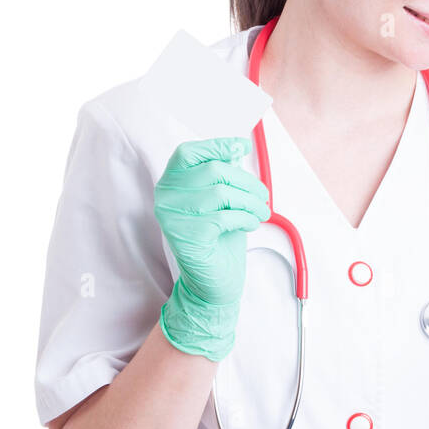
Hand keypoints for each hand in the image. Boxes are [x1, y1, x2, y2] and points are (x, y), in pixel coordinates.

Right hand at [153, 137, 270, 360]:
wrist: (213, 283)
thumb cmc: (218, 239)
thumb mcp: (222, 202)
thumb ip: (223, 176)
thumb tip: (238, 147)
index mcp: (171, 184)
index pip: (188, 153)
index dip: (216, 145)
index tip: (241, 146)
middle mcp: (165, 197)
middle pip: (213, 171)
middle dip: (247, 182)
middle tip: (263, 196)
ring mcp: (172, 217)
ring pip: (222, 193)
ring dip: (250, 202)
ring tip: (261, 212)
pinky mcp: (186, 236)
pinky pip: (224, 216)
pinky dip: (245, 218)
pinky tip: (250, 224)